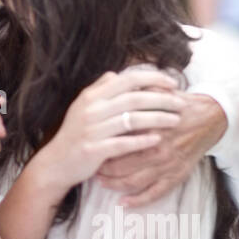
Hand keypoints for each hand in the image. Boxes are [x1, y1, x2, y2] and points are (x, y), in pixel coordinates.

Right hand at [31, 68, 183, 195]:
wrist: (56, 163)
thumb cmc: (74, 134)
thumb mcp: (82, 107)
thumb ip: (100, 89)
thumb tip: (116, 75)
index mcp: (92, 96)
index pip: (128, 79)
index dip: (153, 78)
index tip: (173, 83)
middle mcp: (92, 109)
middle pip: (134, 98)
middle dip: (162, 99)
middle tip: (182, 103)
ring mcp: (92, 130)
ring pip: (132, 120)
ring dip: (158, 119)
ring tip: (176, 121)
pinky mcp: (94, 150)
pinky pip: (123, 143)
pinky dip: (142, 141)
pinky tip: (157, 140)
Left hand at [96, 91, 226, 206]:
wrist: (210, 117)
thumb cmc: (180, 105)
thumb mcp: (157, 93)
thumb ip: (134, 90)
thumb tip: (110, 81)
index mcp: (149, 128)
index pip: (116, 141)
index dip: (100, 146)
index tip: (89, 146)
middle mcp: (157, 149)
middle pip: (120, 165)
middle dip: (103, 169)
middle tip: (91, 167)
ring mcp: (167, 165)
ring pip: (133, 182)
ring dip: (114, 184)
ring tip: (102, 182)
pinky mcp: (177, 176)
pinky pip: (155, 193)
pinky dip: (138, 201)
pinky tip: (124, 204)